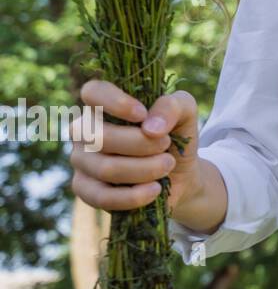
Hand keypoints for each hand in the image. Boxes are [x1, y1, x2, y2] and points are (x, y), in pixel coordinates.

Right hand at [70, 79, 200, 212]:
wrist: (179, 172)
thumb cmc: (174, 133)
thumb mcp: (185, 112)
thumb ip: (172, 106)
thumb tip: (151, 128)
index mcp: (104, 104)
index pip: (93, 92)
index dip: (115, 102)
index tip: (142, 114)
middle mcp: (86, 130)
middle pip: (100, 136)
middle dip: (141, 143)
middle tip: (166, 145)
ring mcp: (81, 160)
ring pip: (105, 167)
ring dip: (144, 169)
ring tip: (167, 165)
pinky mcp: (85, 189)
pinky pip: (101, 196)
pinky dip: (133, 196)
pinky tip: (155, 189)